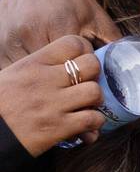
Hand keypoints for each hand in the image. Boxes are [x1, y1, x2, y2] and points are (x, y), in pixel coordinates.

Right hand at [0, 0, 120, 67]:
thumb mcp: (95, 13)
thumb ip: (112, 39)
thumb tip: (132, 63)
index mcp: (60, 24)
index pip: (77, 65)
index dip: (84, 71)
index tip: (87, 69)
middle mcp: (34, 31)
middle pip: (54, 73)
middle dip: (65, 78)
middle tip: (73, 76)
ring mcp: (14, 38)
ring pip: (34, 74)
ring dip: (45, 79)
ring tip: (56, 74)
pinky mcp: (1, 43)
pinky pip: (15, 69)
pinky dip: (28, 74)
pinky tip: (39, 71)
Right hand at [0, 35, 105, 154]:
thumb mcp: (12, 76)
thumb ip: (38, 67)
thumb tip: (63, 65)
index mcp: (32, 64)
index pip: (73, 43)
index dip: (84, 51)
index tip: (82, 63)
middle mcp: (44, 81)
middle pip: (91, 65)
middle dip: (95, 75)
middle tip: (87, 84)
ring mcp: (52, 105)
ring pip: (95, 92)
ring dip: (96, 101)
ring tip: (88, 106)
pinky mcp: (57, 128)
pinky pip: (92, 120)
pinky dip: (95, 124)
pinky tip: (86, 127)